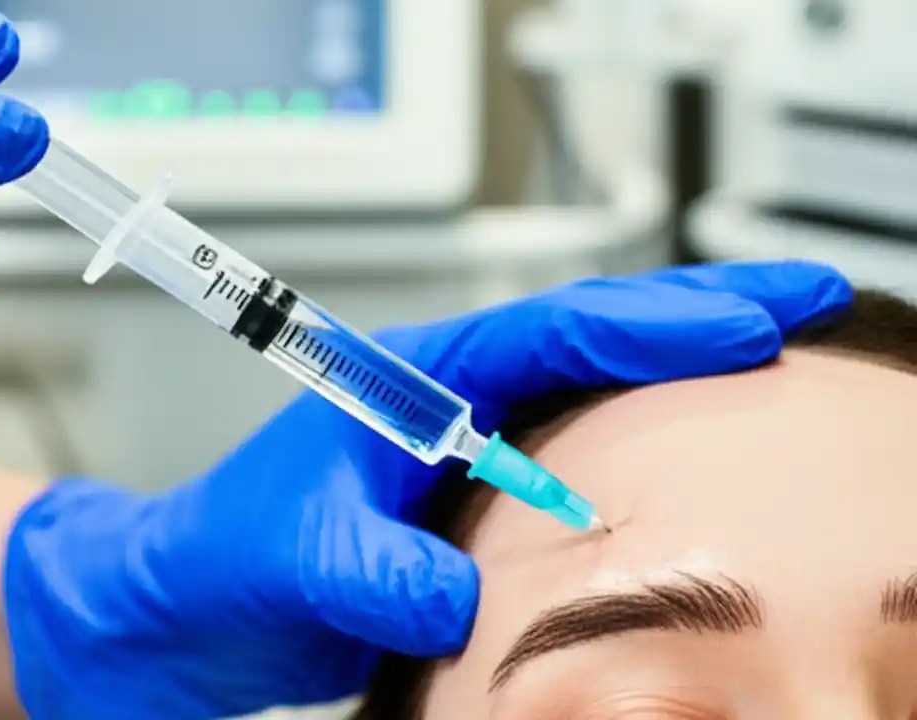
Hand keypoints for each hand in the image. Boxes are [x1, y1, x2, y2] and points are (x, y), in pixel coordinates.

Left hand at [4, 262, 851, 717]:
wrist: (186, 610)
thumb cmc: (219, 558)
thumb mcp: (290, 558)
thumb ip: (369, 572)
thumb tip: (452, 598)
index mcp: (405, 381)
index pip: (546, 332)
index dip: (648, 322)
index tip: (742, 323)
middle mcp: (443, 408)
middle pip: (590, 346)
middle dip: (698, 320)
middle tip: (804, 307)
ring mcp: (460, 460)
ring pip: (590, 404)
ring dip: (679, 383)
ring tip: (775, 365)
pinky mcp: (465, 517)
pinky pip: (572, 479)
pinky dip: (639, 462)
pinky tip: (691, 474)